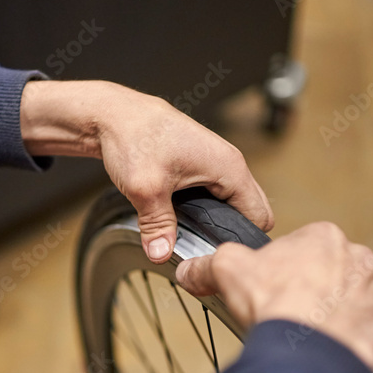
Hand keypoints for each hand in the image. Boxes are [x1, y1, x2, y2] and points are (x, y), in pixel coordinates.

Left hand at [20, 80, 272, 262]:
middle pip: (251, 211)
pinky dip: (205, 210)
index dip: (242, 241)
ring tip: (195, 241)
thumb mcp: (145, 189)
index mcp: (228, 167)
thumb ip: (158, 226)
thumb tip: (162, 254)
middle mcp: (228, 163)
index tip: (220, 258)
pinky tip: (185, 221)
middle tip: (207, 254)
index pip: (259, 216)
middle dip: (233, 234)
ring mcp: (215, 163)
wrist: (113, 115)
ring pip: (232, 204)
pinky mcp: (200, 165)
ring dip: (217, 222)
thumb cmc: (133, 136)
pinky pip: (215, 196)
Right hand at [175, 222, 372, 372]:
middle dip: (318, 295)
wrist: (306, 356)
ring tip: (313, 342)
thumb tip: (188, 270)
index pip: (305, 250)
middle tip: (293, 318)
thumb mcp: (226, 271)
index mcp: (325, 239)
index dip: (286, 272)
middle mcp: (361, 261)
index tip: (274, 291)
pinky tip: (337, 355)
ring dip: (341, 321)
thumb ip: (207, 264)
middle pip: (336, 277)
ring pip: (359, 307)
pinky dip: (363, 346)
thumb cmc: (273, 305)